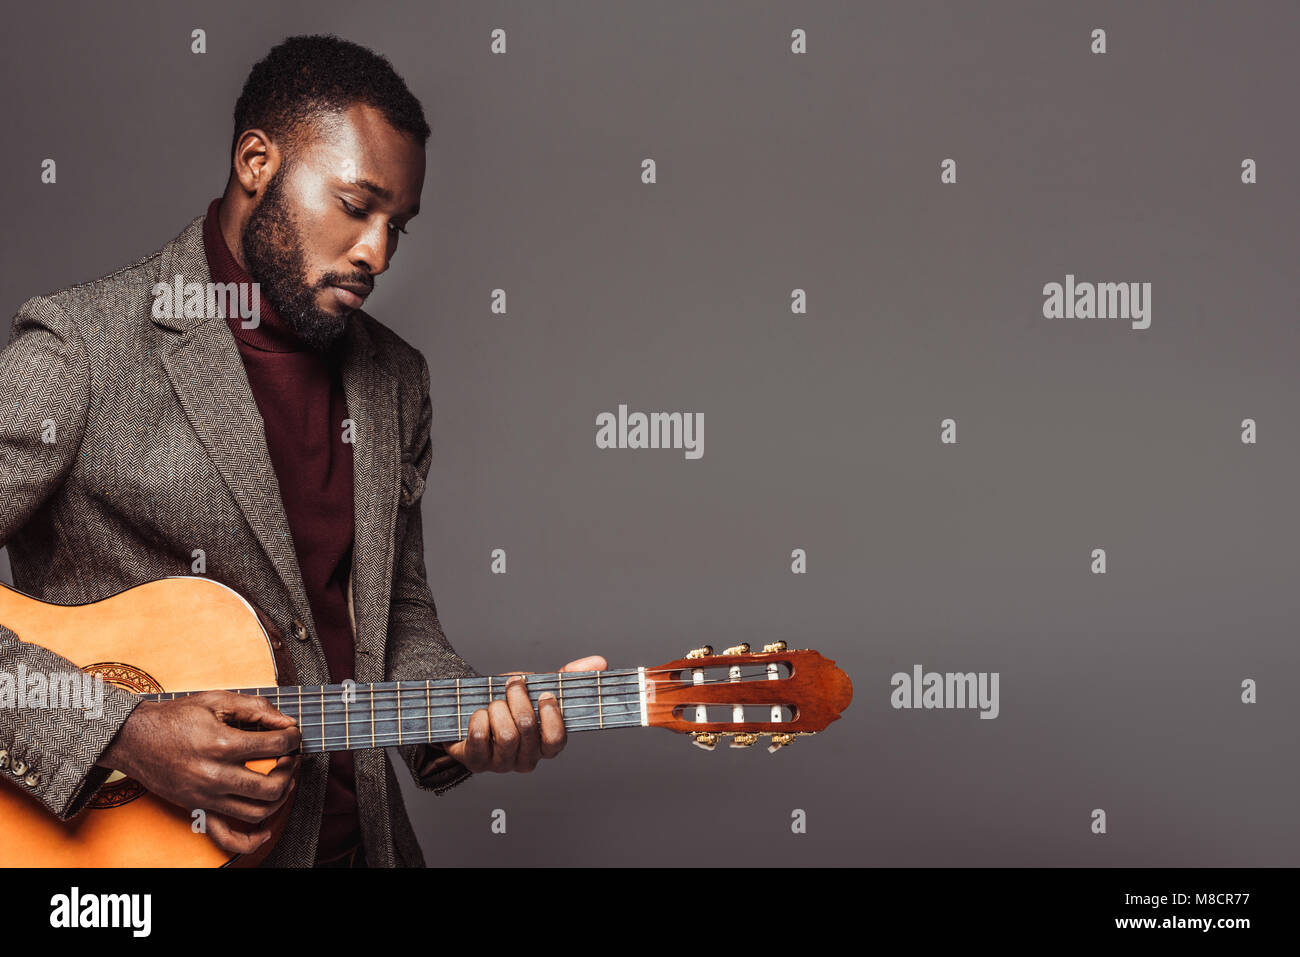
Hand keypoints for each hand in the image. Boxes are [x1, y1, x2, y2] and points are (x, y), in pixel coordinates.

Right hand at [98, 691, 300, 855]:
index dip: (293, 737)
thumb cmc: (175, 717)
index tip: (292, 733)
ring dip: (279, 797)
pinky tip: (266, 831)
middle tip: (289, 757)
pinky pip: (226, 837)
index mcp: (222, 744)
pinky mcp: (197, 809)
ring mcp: (206, 797)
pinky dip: (250, 840)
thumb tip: (287, 721)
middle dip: (290, 769)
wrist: (134, 739)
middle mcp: (216, 776)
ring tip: (280, 779)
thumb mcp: (216, 700)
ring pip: (258, 812)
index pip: (276, 747)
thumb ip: (256, 707)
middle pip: (273, 786)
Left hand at [443, 655, 606, 773]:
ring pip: (506, 734)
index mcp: (546, 744)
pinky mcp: (477, 762)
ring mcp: (502, 764)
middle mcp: (527, 759)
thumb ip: (568, 677)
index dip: (551, 716)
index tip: (543, 693)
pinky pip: (480, 738)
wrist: (471, 713)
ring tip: (494, 702)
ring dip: (497, 708)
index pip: (556, 740)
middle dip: (518, 698)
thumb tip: (599, 662)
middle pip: (528, 728)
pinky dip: (478, 718)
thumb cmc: (510, 705)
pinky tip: (479, 714)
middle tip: (513, 685)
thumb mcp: (537, 688)